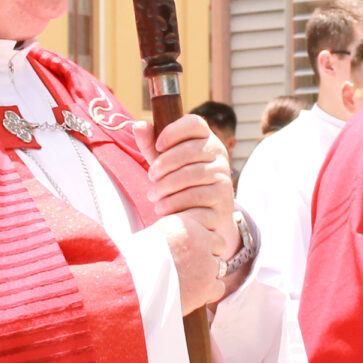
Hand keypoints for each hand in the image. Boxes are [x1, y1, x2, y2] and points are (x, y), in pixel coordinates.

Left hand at [148, 114, 233, 311]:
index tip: (156, 146)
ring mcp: (224, 183)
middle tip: (150, 181)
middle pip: (195, 152)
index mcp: (202, 145)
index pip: (196, 125)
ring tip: (156, 200)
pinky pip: (202, 199)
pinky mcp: (223, 207)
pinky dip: (179, 205)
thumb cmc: (176, 198)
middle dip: (167, 167)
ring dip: (172, 188)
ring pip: (199, 175)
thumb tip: (138, 125)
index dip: (177, 132)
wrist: (200, 237)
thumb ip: (152, 149)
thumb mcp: (161, 172)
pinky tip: (166, 213)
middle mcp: (218, 161)